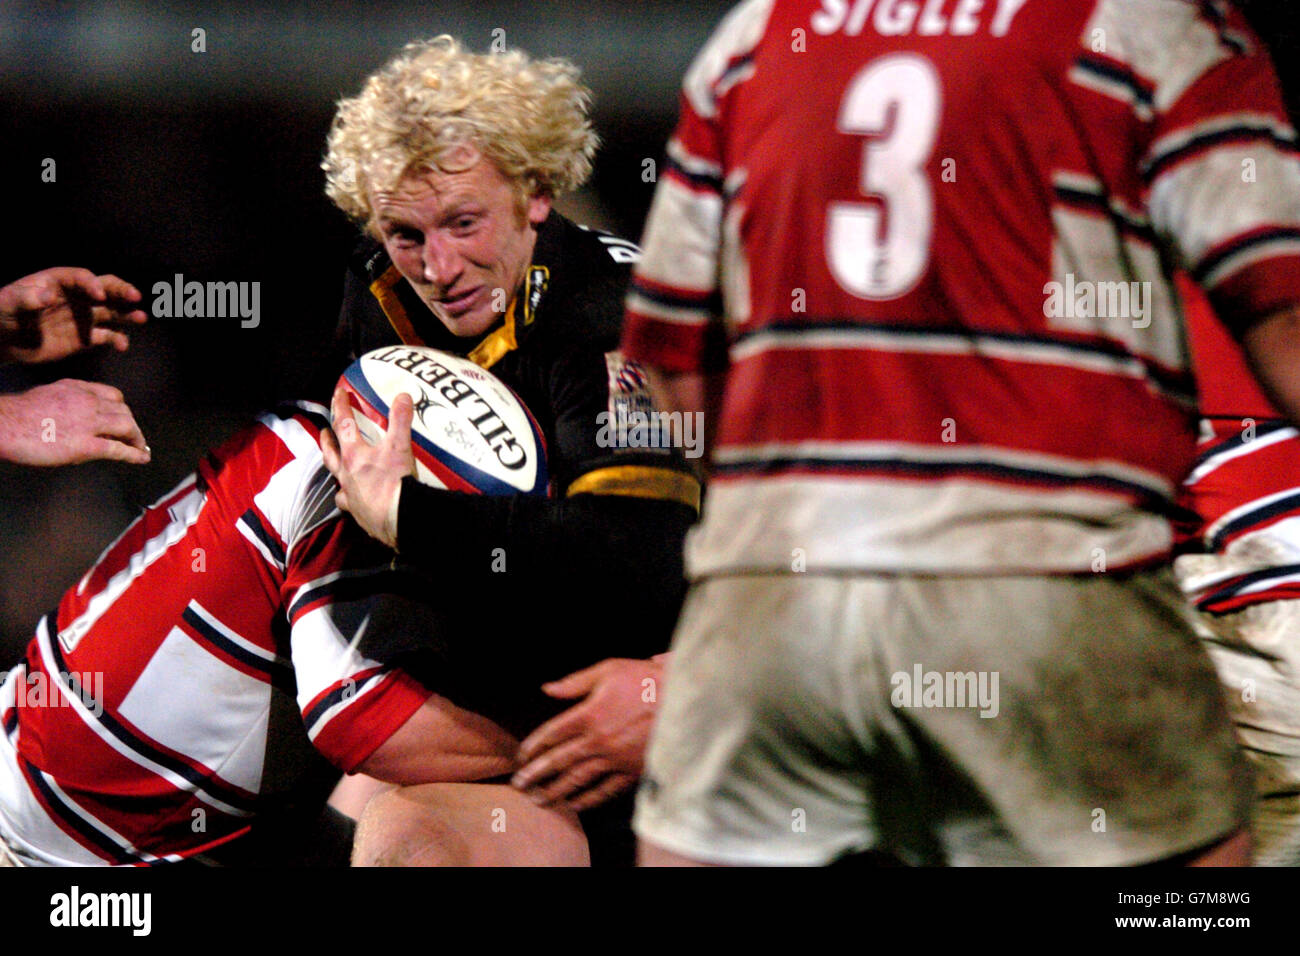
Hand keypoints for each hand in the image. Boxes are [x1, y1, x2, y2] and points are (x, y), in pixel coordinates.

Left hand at [0, 267, 146, 363]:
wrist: (2, 341)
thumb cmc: (2, 314)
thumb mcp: (8, 303)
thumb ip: (27, 298)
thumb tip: (47, 295)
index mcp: (59, 282)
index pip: (82, 278)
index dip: (92, 284)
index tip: (99, 295)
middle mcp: (76, 296)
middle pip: (105, 288)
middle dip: (121, 291)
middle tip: (135, 297)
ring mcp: (83, 317)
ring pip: (112, 311)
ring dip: (127, 314)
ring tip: (140, 318)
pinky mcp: (85, 338)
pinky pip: (107, 336)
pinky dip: (117, 340)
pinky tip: (122, 345)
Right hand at [0, 379, 149, 464]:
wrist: (3, 424)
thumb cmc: (17, 414)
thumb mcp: (47, 395)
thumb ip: (68, 401)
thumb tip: (77, 414)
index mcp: (77, 389)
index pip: (111, 395)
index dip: (122, 408)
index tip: (124, 417)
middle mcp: (87, 402)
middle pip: (123, 410)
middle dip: (132, 424)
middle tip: (135, 436)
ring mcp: (88, 423)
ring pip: (126, 426)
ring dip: (137, 438)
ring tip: (141, 447)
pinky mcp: (85, 445)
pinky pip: (118, 449)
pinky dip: (134, 454)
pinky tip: (142, 458)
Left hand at [320, 383, 413, 548]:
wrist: (398, 517)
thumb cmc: (395, 481)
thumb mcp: (400, 446)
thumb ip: (400, 419)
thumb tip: (403, 395)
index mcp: (354, 455)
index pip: (343, 424)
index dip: (341, 406)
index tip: (339, 393)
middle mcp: (346, 474)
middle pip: (331, 454)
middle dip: (326, 441)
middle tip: (323, 432)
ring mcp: (350, 495)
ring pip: (336, 480)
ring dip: (334, 470)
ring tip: (336, 467)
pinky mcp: (357, 512)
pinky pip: (347, 503)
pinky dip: (348, 498)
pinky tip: (352, 498)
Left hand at [512, 656, 665, 811]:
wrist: (685, 699)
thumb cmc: (646, 680)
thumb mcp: (609, 669)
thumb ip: (575, 682)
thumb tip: (547, 689)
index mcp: (589, 714)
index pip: (551, 734)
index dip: (533, 746)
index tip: (521, 757)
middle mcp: (598, 740)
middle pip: (559, 761)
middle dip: (536, 774)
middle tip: (519, 785)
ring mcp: (615, 759)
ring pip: (578, 779)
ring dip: (555, 791)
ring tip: (539, 799)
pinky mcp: (632, 771)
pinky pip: (605, 790)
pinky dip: (588, 799)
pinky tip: (574, 804)